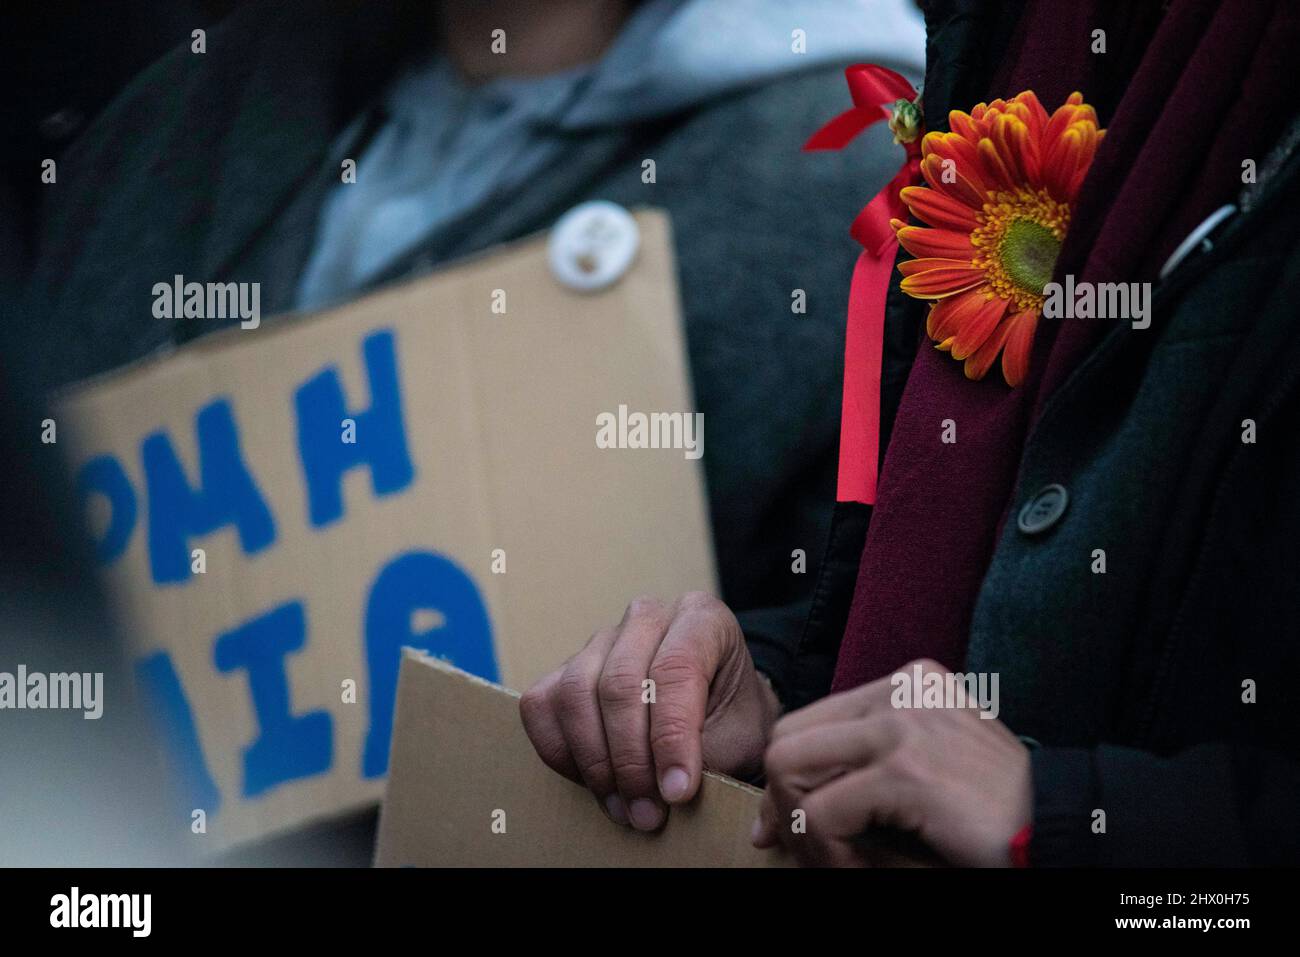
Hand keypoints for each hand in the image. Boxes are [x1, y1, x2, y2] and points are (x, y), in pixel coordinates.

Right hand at [520, 592, 779, 830]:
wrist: (714, 714)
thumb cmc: (730, 721)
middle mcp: (646, 617)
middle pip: (620, 683)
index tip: (677, 793)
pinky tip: (595, 784)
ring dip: (596, 763)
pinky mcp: (564, 668)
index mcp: (701, 618)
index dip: (672, 737)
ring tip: (624, 809)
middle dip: (631, 760)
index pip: (675, 669)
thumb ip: (706, 755)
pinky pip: (542, 706)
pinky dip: (561, 753)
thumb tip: (666, 791)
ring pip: (576, 693)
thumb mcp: (740, 736)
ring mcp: (600, 640)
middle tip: (648, 814)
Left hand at [753, 658, 1030, 866]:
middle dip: (782, 800)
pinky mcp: (904, 770)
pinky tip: (858, 868)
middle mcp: (899, 690)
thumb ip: (867, 762)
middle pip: (788, 738)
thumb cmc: (994, 808)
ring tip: (835, 859)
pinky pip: (821, 813)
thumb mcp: (925, 764)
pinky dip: (827, 851)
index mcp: (906, 683)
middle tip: (800, 847)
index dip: (790, 778)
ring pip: (789, 768)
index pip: (810, 721)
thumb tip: (784, 806)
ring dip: (801, 827)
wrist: (1061, 826)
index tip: (792, 826)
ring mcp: (901, 725)